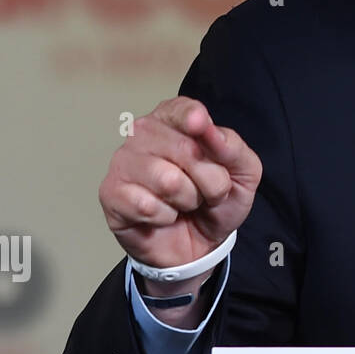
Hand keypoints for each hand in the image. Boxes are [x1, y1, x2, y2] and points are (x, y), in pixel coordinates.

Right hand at [99, 96, 261, 276]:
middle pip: (187, 150)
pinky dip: (165, 217)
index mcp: (175, 120)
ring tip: (184, 202)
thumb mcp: (243, 173)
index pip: (182, 109)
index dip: (195, 119)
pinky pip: (147, 206)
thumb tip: (207, 128)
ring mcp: (123, 162)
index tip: (200, 125)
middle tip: (206, 191)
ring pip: (168, 181)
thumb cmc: (216, 201)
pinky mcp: (111, 193)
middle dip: (211, 181)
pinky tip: (162, 215)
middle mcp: (144, 134)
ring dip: (188, 200)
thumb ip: (232, 147)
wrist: (198, 244)